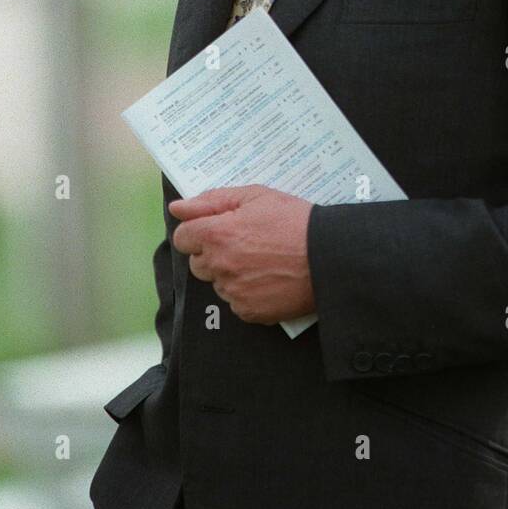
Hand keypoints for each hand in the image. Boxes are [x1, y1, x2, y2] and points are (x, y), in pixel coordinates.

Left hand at [168, 185, 315, 324]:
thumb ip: (212, 200)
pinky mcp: (249, 311)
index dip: (199, 230)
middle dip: (214, 252)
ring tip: (262, 261)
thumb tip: (178, 208)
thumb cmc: (295, 221)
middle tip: (245, 243)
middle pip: (198, 262)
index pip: (182, 238)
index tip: (218, 228)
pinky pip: (235, 302)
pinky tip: (268, 278)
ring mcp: (233, 292)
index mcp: (217, 234)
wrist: (329, 257)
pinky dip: (246, 292)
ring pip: (217, 282)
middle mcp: (220, 266)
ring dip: (230, 273)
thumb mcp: (256, 197)